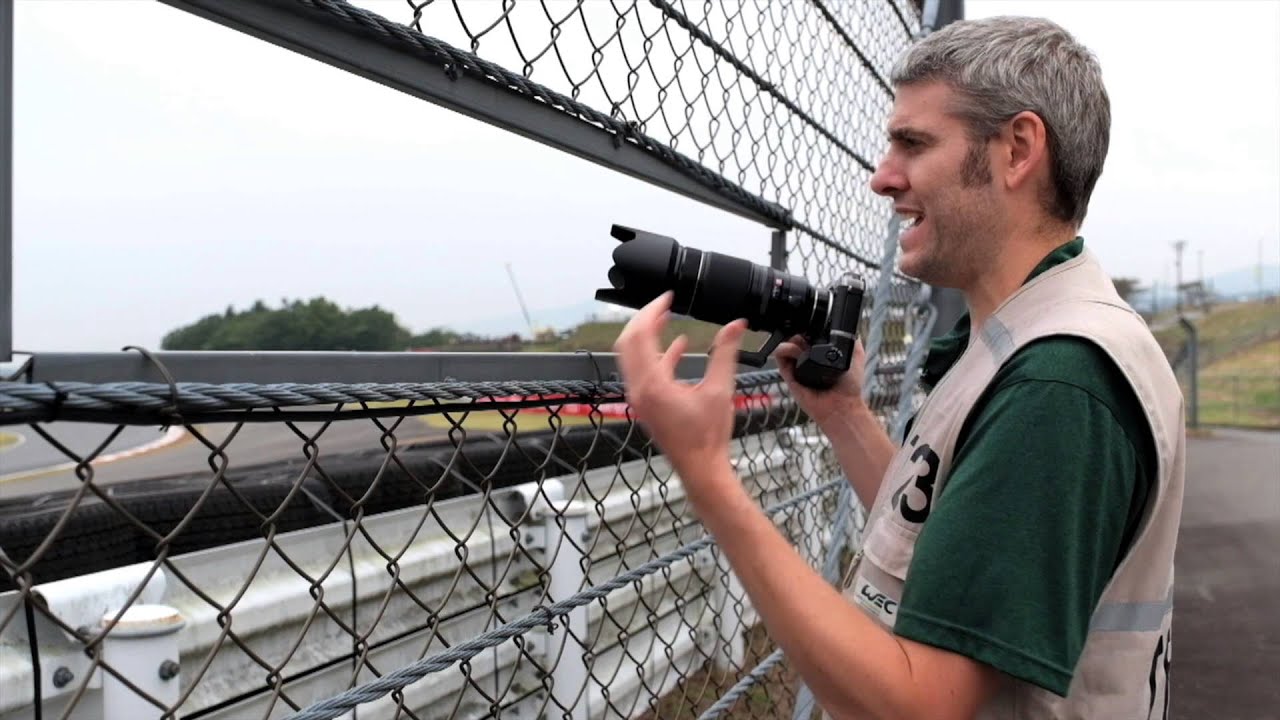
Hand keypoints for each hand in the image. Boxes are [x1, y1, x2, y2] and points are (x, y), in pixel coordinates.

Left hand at [613, 292, 748, 481]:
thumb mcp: (721, 390)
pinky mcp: (647, 404)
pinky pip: (644, 371)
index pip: (640, 335)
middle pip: (628, 343)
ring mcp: (640, 398)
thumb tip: (735, 326)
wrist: (701, 468)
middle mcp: (639, 390)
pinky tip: (677, 346)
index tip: (667, 298)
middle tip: (662, 303)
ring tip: (664, 317)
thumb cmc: (707, 437)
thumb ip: (726, 353)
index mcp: (652, 384)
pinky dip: (657, 355)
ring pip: (632, 357)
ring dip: (647, 335)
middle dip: (643, 319)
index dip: (652, 311)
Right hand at [772, 335, 867, 427]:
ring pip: (787, 342)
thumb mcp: (856, 355)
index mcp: (820, 353)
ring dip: (794, 342)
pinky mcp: (787, 374)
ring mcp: (796, 365)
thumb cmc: (849, 386)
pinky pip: (779, 355)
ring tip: (804, 351)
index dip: (809, 328)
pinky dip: (783, 349)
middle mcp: (806, 358)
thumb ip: (853, 340)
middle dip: (801, 333)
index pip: (808, 333)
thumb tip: (848, 325)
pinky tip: (796, 354)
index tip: (815, 328)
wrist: (841, 404)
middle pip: (796, 335)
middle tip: (811, 342)